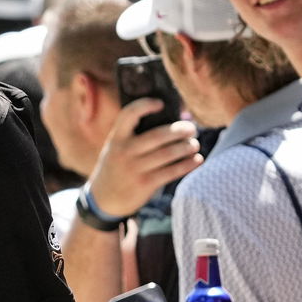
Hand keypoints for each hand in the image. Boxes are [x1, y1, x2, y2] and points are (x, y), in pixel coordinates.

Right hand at [87, 101, 201, 219]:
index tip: (160, 104)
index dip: (145, 105)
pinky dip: (187, 165)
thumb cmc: (117, 166)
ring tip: (195, 144)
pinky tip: (197, 160)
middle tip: (192, 129)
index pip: (128, 114)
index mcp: (116, 138)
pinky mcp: (145, 184)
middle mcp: (125, 151)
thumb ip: (132, 136)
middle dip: (179, 130)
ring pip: (168, 154)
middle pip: (158, 136)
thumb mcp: (115, 148)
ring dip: (186, 147)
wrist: (104, 198)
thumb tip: (169, 122)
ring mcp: (135, 168)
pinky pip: (171, 172)